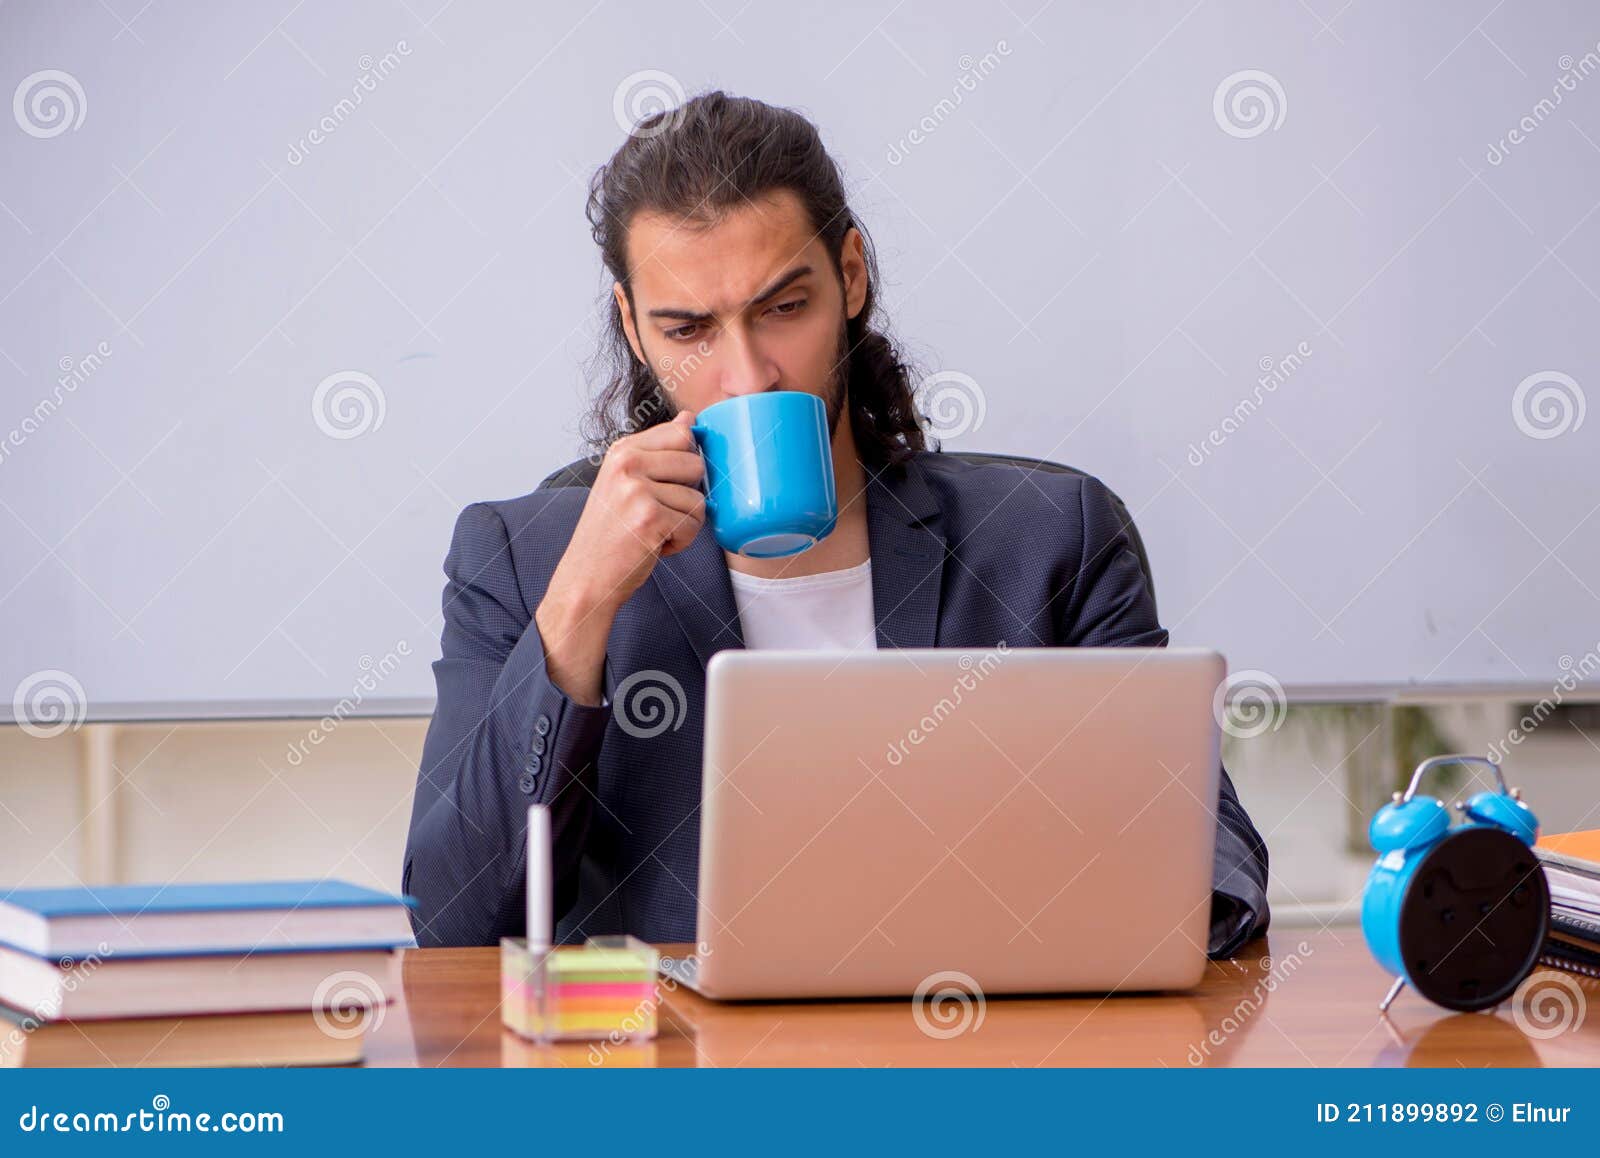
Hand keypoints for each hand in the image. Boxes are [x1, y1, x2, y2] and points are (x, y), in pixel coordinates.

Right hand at [534, 411, 705, 703]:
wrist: (587, 577)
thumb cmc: (611, 533)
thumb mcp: (627, 482)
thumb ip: (658, 450)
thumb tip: (689, 419)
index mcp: (622, 450)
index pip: (681, 434)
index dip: (684, 464)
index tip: (665, 485)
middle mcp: (627, 464)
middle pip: (696, 464)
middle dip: (687, 495)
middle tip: (656, 513)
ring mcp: (638, 490)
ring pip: (699, 499)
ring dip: (683, 523)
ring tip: (652, 531)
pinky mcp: (650, 518)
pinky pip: (694, 525)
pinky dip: (680, 543)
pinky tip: (653, 545)